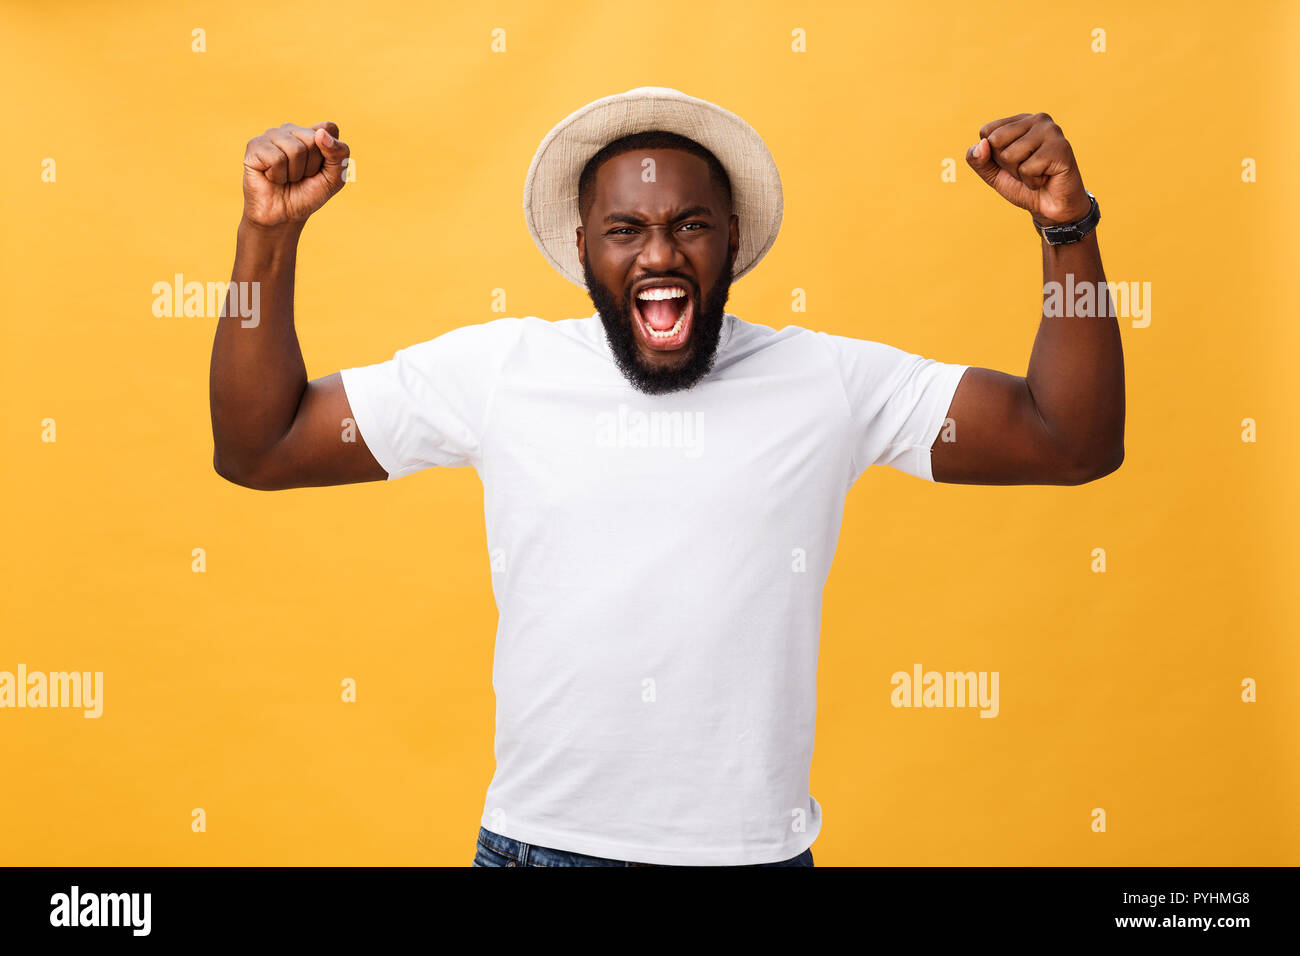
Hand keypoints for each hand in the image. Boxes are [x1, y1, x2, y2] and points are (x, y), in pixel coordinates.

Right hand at [242, 121, 349, 226]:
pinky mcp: (255, 145)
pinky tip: (271, 177)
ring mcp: (271, 135)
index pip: (330, 128)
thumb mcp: (334, 178)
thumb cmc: (309, 194)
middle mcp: (291, 129)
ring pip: (296, 149)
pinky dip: (278, 176)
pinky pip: (276, 158)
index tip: (321, 169)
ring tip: (286, 177)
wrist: (283, 215)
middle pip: (313, 140)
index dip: (330, 155)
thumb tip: (320, 133)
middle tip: (300, 176)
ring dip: (294, 173)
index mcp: (312, 132)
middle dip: (311, 166)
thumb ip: (339, 154)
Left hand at [965, 113, 1089, 224]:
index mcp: (1020, 120)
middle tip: (1025, 169)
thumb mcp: (992, 173)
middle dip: (1005, 164)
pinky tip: (1046, 178)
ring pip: (1010, 155)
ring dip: (1019, 174)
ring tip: (1037, 173)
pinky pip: (1028, 168)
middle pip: (995, 141)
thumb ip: (977, 159)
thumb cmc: (1022, 185)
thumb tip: (981, 145)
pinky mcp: (1061, 148)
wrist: (1051, 207)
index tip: (1013, 162)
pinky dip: (1032, 181)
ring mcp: (1051, 131)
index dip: (993, 155)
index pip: (987, 132)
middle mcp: (1038, 119)